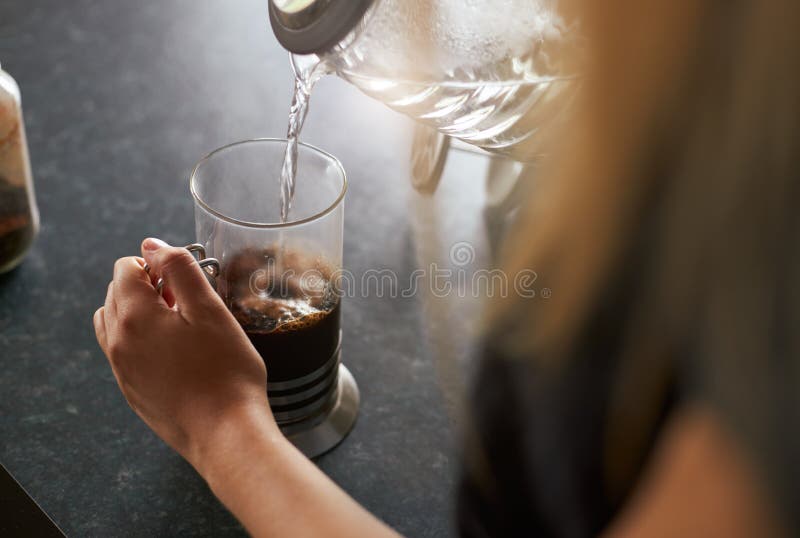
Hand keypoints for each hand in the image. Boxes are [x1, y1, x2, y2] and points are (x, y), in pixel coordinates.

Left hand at [93, 238, 275, 469]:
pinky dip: (142, 341)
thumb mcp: (209, 309)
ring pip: (115, 325)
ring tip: (180, 325)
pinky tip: (179, 354)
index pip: (126, 269)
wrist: (225, 433)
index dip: (157, 265)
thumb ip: (179, 269)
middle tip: (188, 302)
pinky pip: (125, 353)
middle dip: (147, 287)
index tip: (185, 281)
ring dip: (140, 313)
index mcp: (133, 317)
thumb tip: (152, 244)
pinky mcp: (133, 392)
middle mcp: (117, 343)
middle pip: (116, 294)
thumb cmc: (225, 370)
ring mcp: (122, 371)